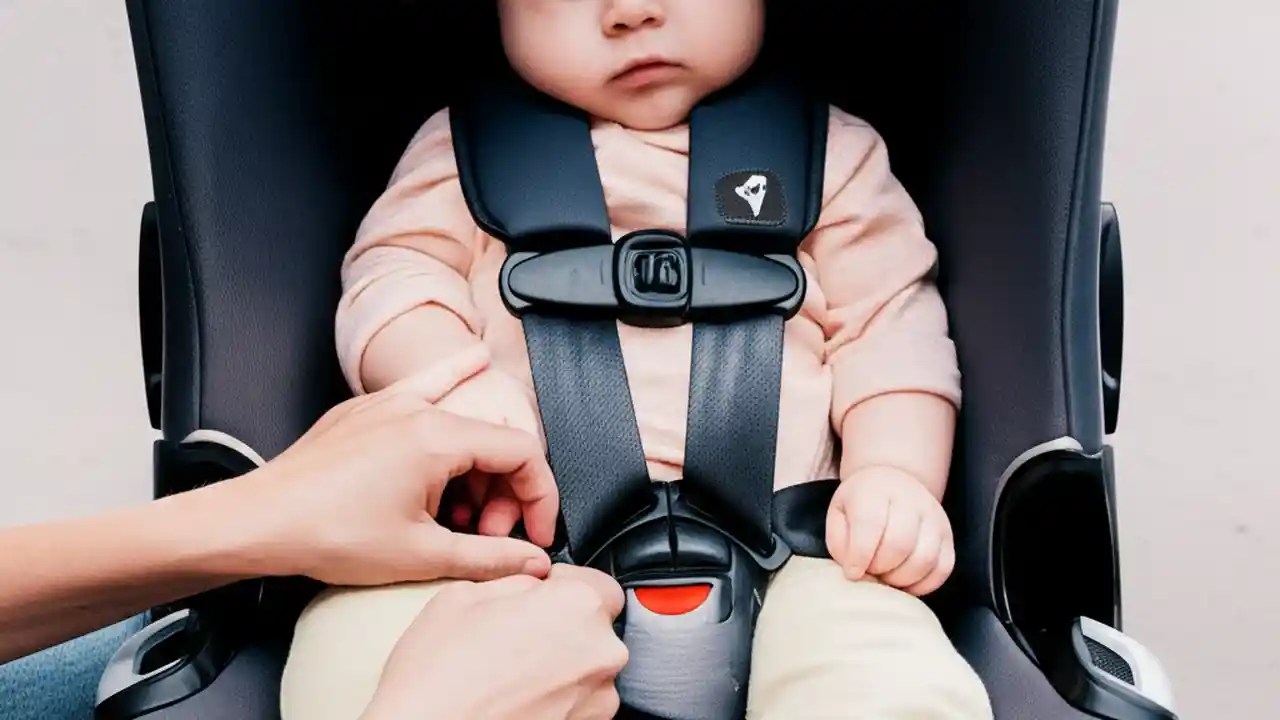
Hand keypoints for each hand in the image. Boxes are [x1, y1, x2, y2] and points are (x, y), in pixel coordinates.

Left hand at [224, 385, 558, 585]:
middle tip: (486, 536)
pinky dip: (453, 375)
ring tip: (457, 514)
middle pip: (493, 442)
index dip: (539, 498)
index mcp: (438, 438)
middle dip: (503, 494)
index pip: (522, 453)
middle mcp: (417, 410)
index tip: (534, 534)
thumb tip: (531, 561)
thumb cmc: (326, 533)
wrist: (258, 522)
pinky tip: (475, 358)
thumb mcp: (421, 556)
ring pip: (461, 424)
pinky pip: (423, 387)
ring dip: (476, 470)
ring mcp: (388, 405)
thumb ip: (489, 557)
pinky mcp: (365, 412)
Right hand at [362, 565, 628, 719]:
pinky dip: (556, 700)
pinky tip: (515, 699)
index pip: (598, 585)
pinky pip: (579, 703)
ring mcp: (598, 699)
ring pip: (586, 668)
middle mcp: (600, 652)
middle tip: (514, 639)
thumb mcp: (462, 596)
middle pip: (593, 628)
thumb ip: (515, 580)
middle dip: (560, 628)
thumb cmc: (437, 679)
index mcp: (575, 606)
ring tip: (508, 676)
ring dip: (558, 667)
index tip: (541, 599)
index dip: (564, 589)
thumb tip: (533, 582)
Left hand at [826, 465, 954, 595]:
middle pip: (900, 544)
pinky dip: (922, 585)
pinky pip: (942, 569)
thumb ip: (841, 544)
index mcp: (875, 490)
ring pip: (924, 559)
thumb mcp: (838, 515)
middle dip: (880, 568)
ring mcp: (935, 518)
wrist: (894, 484)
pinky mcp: (948, 537)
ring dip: (901, 579)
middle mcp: (911, 500)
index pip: (870, 524)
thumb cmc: (860, 505)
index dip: (859, 555)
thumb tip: (856, 573)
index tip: (852, 573)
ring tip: (886, 575)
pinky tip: (904, 582)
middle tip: (870, 571)